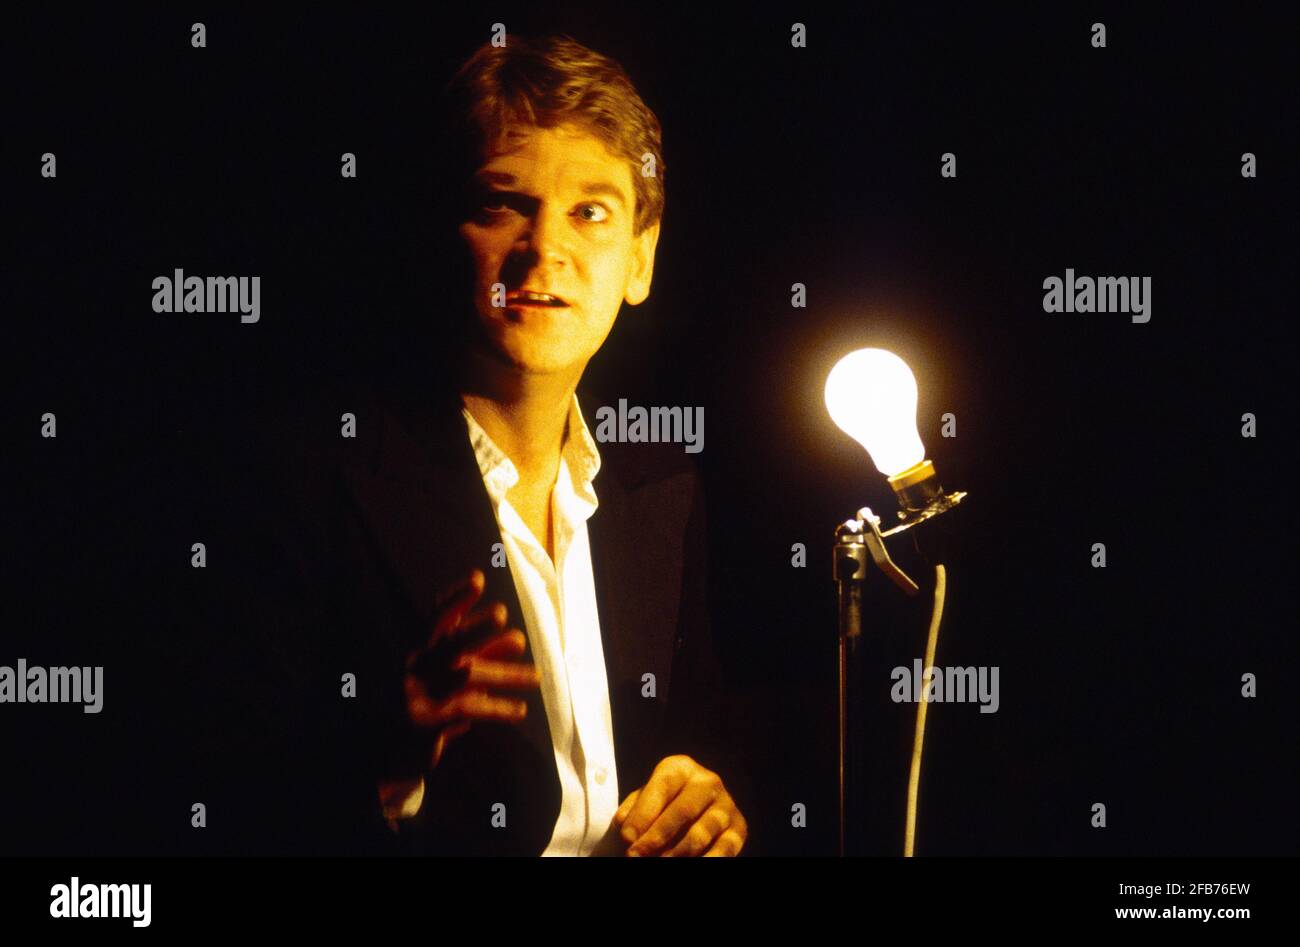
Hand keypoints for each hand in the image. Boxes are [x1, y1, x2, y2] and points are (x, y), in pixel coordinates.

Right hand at [398, 569, 540, 770]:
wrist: (394, 754)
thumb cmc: (433, 707)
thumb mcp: (458, 678)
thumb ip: (483, 658)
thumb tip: (517, 637)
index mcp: (422, 651)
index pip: (438, 619)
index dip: (457, 599)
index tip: (478, 578)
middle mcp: (417, 667)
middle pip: (449, 642)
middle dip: (474, 626)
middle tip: (501, 613)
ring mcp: (418, 693)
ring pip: (467, 676)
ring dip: (505, 674)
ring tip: (537, 676)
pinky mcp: (426, 722)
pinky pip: (468, 709)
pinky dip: (496, 708)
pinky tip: (520, 710)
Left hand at [613, 755, 746, 856]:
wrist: (694, 814)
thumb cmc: (661, 807)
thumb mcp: (645, 802)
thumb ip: (633, 811)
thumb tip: (627, 827)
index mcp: (681, 768)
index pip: (662, 788)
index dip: (643, 814)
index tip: (627, 838)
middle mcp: (708, 782)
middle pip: (683, 811)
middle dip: (656, 837)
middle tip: (635, 856)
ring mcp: (726, 806)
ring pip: (700, 835)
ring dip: (675, 854)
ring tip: (658, 863)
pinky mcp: (739, 830)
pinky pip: (723, 852)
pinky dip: (703, 861)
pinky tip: (685, 864)